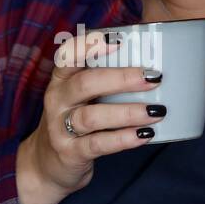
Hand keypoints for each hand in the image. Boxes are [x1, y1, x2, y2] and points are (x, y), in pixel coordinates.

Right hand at [16, 30, 165, 203]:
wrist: (47, 165)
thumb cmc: (76, 122)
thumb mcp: (81, 98)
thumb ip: (106, 80)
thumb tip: (155, 62)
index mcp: (61, 80)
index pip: (68, 55)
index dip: (90, 44)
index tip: (119, 38)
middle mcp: (57, 100)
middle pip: (85, 83)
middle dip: (121, 78)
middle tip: (154, 77)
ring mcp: (60, 128)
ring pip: (91, 117)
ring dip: (127, 112)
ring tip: (157, 111)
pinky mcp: (70, 153)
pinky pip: (97, 144)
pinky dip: (123, 139)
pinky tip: (144, 135)